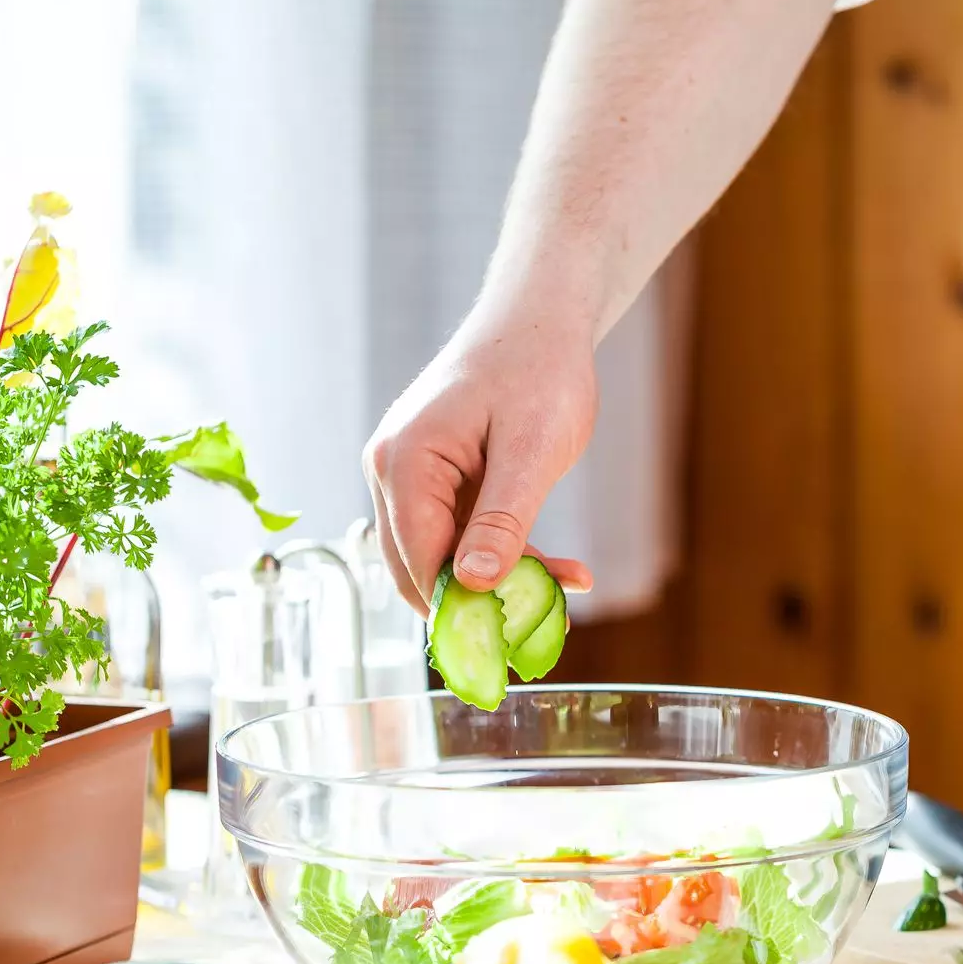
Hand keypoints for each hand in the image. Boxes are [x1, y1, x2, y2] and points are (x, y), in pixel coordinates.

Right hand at [363, 309, 597, 613]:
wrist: (541, 320)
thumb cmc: (539, 371)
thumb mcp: (531, 451)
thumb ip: (501, 521)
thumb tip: (472, 584)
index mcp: (404, 462)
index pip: (419, 560)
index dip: (461, 608)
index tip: (510, 643)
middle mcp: (392, 470)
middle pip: (420, 568)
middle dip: (480, 603)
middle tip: (544, 627)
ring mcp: (411, 475)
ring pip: (445, 556)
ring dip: (502, 580)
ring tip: (570, 584)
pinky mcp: (437, 479)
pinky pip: (463, 534)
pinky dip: (505, 554)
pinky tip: (560, 568)